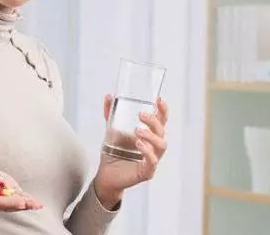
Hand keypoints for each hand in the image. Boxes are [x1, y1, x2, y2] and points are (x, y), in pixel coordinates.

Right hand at [0, 160, 42, 211]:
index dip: (8, 203)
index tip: (21, 203)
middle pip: (5, 205)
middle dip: (20, 204)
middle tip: (34, 204)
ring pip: (10, 201)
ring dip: (25, 202)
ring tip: (38, 204)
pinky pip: (11, 195)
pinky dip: (22, 196)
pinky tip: (32, 200)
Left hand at [93, 94, 168, 208]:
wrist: (106, 173)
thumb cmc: (114, 150)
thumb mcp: (112, 129)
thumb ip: (111, 113)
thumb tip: (109, 96)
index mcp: (149, 134)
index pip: (161, 120)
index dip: (163, 110)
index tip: (159, 99)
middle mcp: (154, 146)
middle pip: (162, 131)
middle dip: (154, 121)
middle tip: (141, 114)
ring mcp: (152, 159)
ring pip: (161, 145)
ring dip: (151, 135)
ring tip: (137, 131)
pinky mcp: (147, 171)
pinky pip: (153, 161)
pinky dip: (147, 151)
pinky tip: (138, 144)